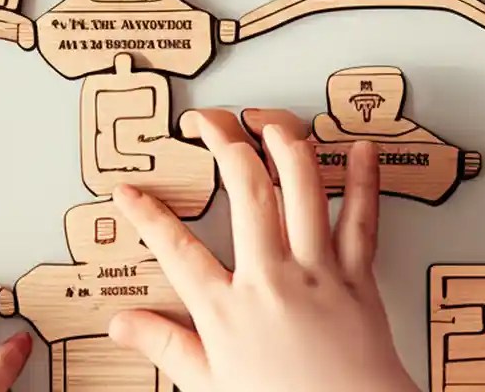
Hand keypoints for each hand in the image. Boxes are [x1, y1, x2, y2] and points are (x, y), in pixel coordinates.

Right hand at [108, 110, 417, 391]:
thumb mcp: (210, 384)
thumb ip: (165, 346)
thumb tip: (121, 325)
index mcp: (228, 311)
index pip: (175, 250)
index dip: (145, 214)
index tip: (126, 189)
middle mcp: (271, 281)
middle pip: (247, 193)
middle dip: (225, 143)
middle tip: (208, 121)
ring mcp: (317, 274)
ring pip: (305, 191)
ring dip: (287, 144)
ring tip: (269, 119)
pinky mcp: (357, 279)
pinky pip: (362, 220)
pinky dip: (363, 181)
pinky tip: (360, 151)